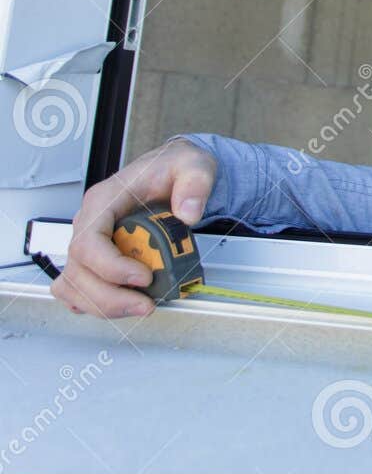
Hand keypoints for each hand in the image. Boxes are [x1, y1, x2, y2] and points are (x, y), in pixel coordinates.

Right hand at [49, 138, 217, 319]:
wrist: (172, 171)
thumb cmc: (173, 168)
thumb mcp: (192, 166)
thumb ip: (194, 185)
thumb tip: (189, 212)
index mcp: (105, 200)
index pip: (89, 241)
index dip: (111, 267)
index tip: (142, 278)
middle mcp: (91, 223)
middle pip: (78, 271)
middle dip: (110, 296)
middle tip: (145, 304)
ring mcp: (90, 243)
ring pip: (74, 285)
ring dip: (104, 305)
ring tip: (140, 307)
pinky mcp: (96, 258)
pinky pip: (79, 289)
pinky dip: (96, 303)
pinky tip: (123, 304)